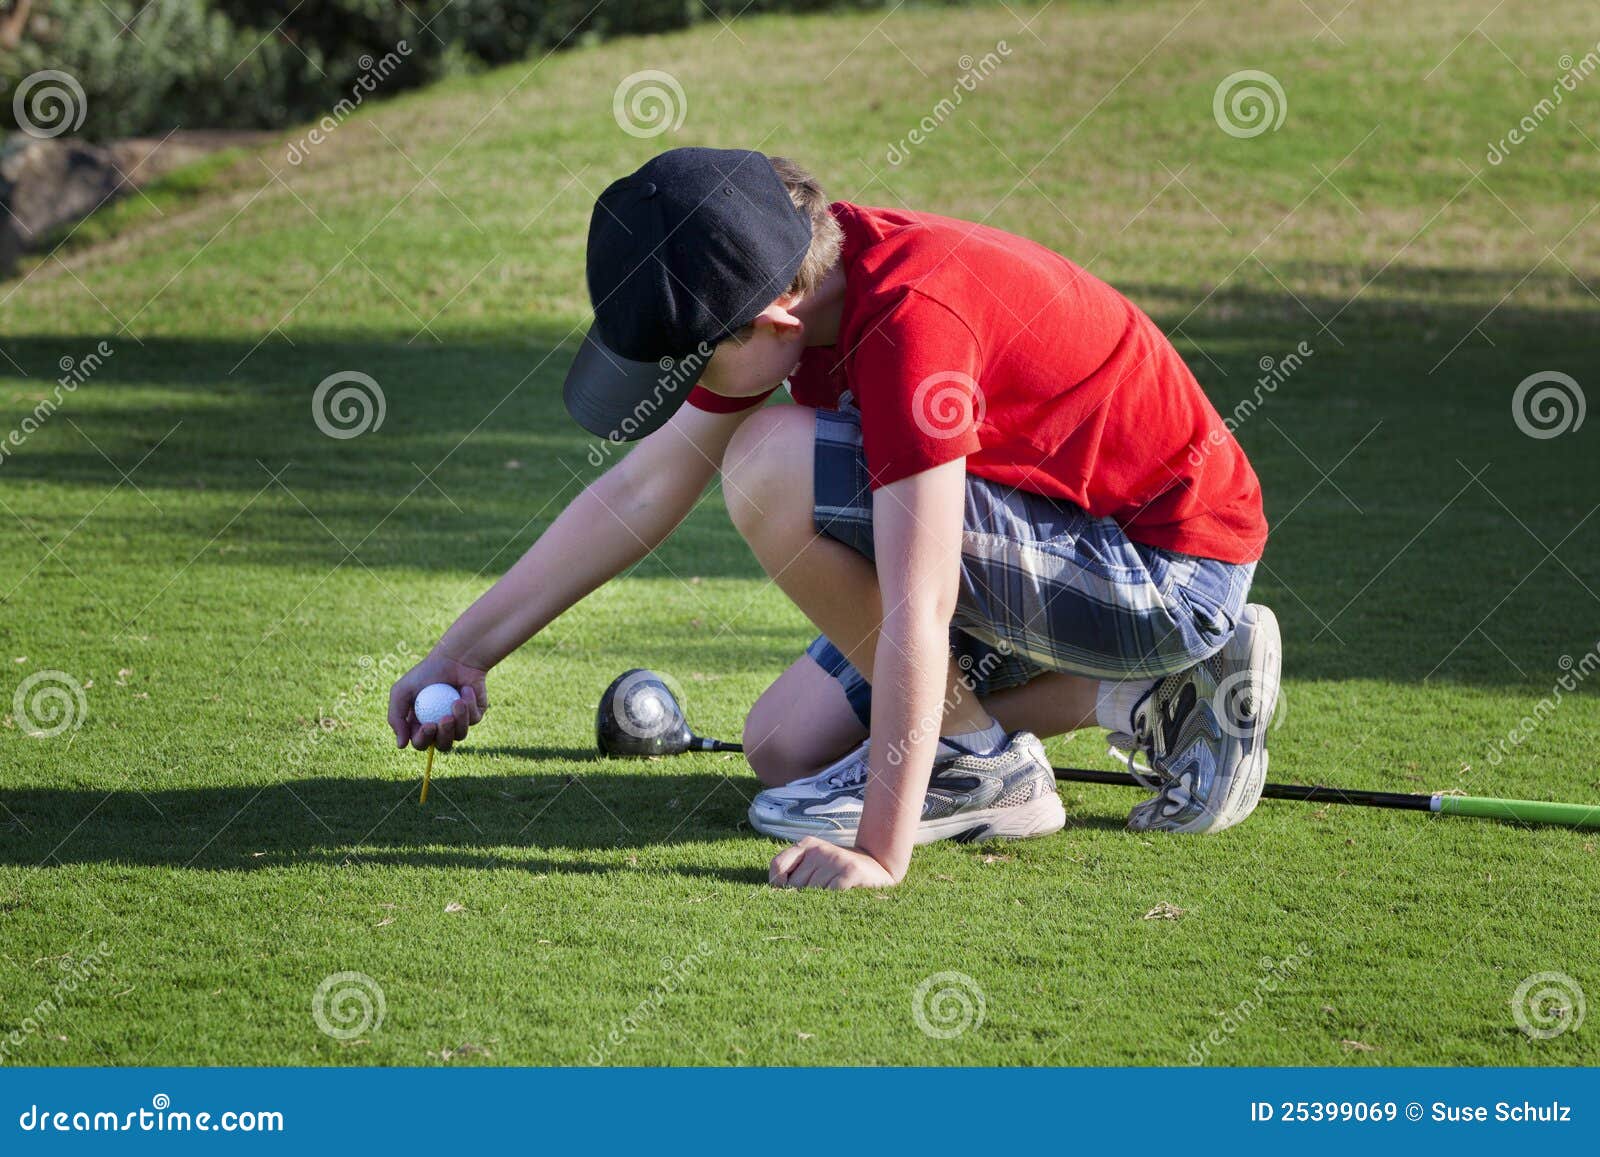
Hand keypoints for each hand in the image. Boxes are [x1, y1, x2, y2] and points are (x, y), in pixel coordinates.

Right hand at [387, 651, 488, 751]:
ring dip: (459, 720)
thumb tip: (401, 746)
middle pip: (442, 745)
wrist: (455, 657)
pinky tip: (466, 690)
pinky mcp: (475, 714)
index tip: (428, 725)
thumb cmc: (426, 672)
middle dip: (444, 735)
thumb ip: (395, 717)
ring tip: (457, 701)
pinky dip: (470, 705)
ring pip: (460, 735)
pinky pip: (473, 719)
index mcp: (421, 724)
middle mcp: (440, 727)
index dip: (424, 739)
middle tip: (445, 719)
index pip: (421, 742)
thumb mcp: (402, 691)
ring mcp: (459, 722)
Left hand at [768, 837, 897, 890]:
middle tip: (817, 899)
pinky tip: (839, 901)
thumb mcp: (817, 865)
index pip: (778, 865)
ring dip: (818, 903)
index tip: (788, 894)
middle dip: (801, 897)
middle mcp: (819, 849)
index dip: (777, 884)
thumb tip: (777, 890)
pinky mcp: (850, 872)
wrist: (878, 868)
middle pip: (794, 884)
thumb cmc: (840, 871)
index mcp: (808, 844)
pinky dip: (831, 904)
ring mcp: (835, 859)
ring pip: (811, 892)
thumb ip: (796, 873)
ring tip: (830, 900)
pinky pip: (829, 895)